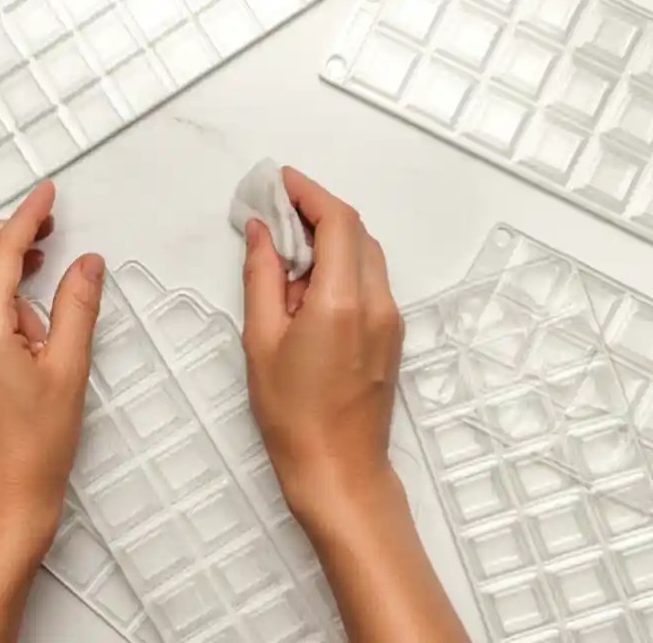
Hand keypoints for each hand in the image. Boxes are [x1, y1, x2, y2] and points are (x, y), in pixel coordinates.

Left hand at [0, 182, 104, 544]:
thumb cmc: (34, 453)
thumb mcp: (69, 373)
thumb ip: (76, 308)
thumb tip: (86, 264)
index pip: (0, 253)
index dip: (26, 216)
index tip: (45, 195)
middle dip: (1, 236)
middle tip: (42, 233)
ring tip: (42, 324)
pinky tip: (19, 347)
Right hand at [240, 167, 402, 514]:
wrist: (338, 470)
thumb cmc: (293, 415)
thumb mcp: (261, 340)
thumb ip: (262, 276)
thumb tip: (259, 232)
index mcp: (341, 300)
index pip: (336, 221)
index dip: (308, 192)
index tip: (280, 182)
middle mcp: (377, 302)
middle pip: (356, 232)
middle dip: (317, 212)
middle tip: (275, 214)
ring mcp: (391, 319)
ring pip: (366, 255)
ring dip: (331, 239)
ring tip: (287, 255)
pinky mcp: (392, 336)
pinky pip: (370, 282)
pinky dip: (342, 267)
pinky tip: (308, 288)